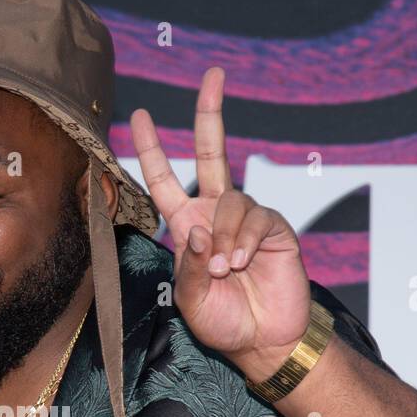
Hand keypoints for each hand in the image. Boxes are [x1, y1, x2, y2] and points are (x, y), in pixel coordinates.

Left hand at [129, 67, 311, 381]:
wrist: (264, 340)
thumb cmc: (223, 321)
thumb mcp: (191, 300)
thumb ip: (191, 267)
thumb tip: (199, 231)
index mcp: (187, 227)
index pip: (164, 182)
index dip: (152, 150)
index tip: (142, 116)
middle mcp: (215, 214)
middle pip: (211, 154)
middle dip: (210, 114)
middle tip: (213, 76)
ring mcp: (246, 218)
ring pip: (232, 200)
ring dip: (225, 236)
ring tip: (227, 270)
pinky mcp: (274, 228)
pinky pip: (256, 218)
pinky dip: (245, 240)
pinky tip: (243, 262)